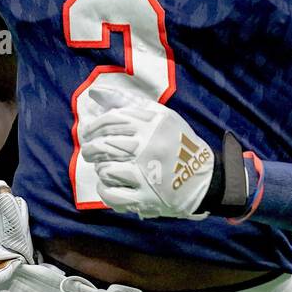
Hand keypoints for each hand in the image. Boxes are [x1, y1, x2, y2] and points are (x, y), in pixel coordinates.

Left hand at [78, 87, 213, 218]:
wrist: (203, 179)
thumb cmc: (176, 142)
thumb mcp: (159, 115)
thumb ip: (126, 101)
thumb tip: (94, 93)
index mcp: (152, 124)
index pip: (111, 120)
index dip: (93, 126)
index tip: (88, 132)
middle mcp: (149, 147)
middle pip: (104, 145)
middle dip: (91, 149)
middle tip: (90, 152)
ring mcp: (147, 175)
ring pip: (105, 170)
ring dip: (100, 168)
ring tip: (104, 167)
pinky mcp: (146, 198)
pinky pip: (112, 194)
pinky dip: (104, 189)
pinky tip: (109, 184)